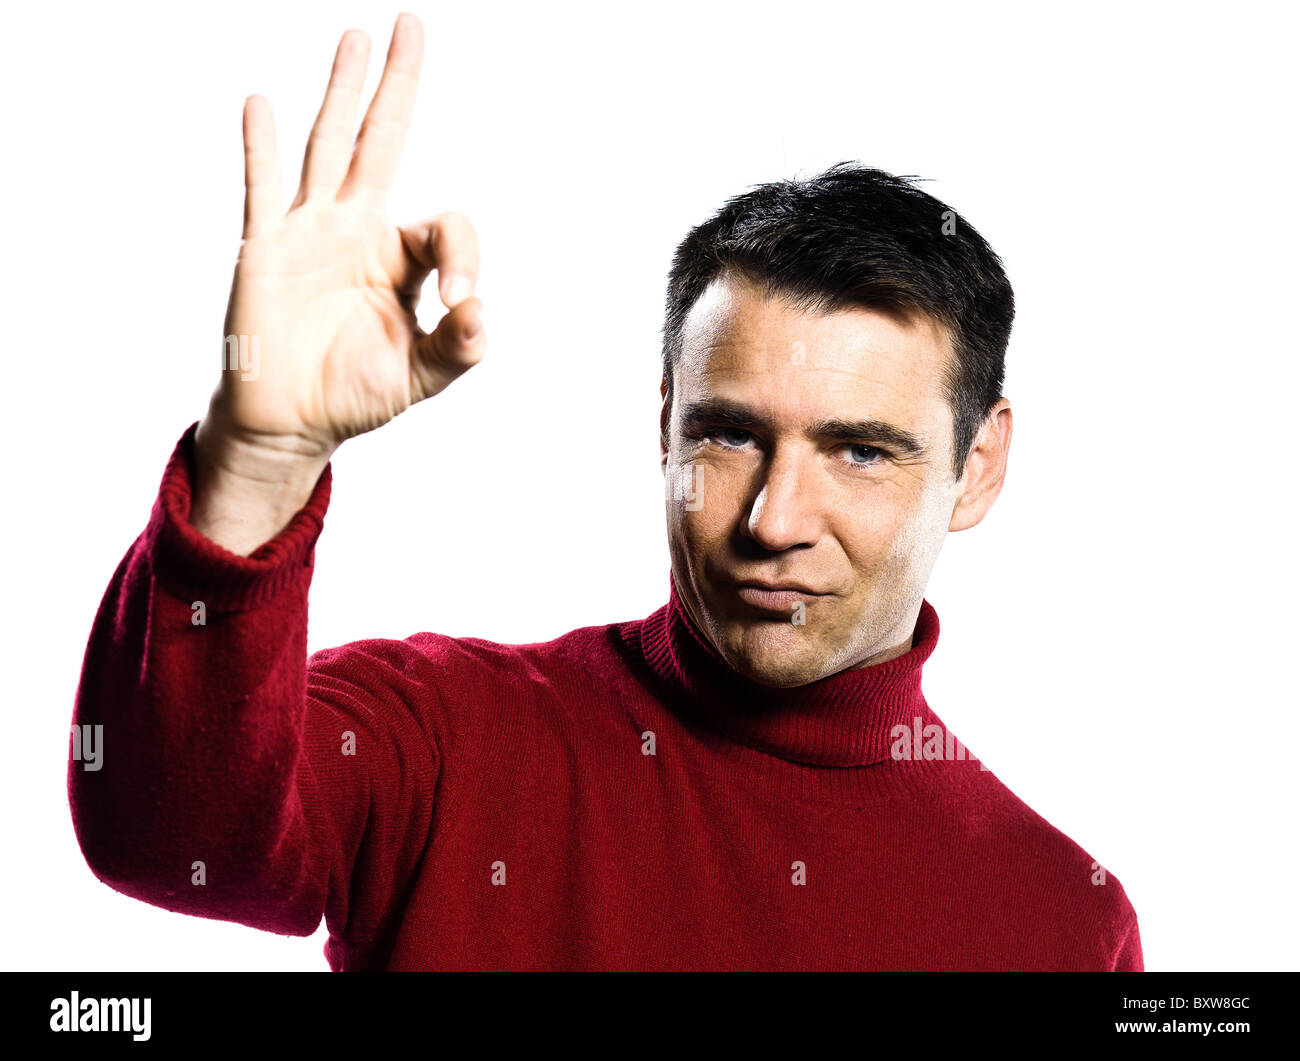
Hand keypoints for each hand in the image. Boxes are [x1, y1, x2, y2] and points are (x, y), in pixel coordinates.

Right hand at [202, 12, 483, 467]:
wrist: (293, 420)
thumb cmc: (356, 394)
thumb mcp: (423, 376)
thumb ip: (459, 348)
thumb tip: (482, 314)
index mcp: (402, 258)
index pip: (445, 224)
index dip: (464, 254)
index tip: (462, 302)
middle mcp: (358, 231)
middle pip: (381, 143)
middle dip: (398, 87)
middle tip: (411, 26)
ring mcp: (309, 233)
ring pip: (328, 148)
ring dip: (342, 94)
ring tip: (355, 39)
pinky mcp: (267, 250)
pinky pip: (264, 190)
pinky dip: (262, 149)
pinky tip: (262, 104)